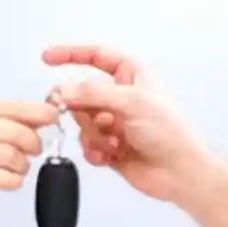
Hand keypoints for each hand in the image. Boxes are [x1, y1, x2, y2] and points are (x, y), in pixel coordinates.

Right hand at [0, 100, 59, 226]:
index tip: (54, 119)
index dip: (42, 114)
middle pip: (19, 132)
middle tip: (34, 151)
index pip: (16, 107)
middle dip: (34, 144)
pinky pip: (3, 178)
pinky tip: (10, 181)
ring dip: (23, 166)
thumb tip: (40, 119)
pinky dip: (13, 181)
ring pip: (13, 156)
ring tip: (18, 169)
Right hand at [42, 45, 217, 202]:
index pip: (96, 56)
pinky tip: (111, 155)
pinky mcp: (110, 146)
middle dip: (81, 109)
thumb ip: (93, 93)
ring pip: (82, 121)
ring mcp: (115, 122)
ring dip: (93, 134)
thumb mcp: (132, 102)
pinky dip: (95, 150)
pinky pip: (87, 144)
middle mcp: (121, 97)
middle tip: (85, 117)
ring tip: (113, 142)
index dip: (71, 54)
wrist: (180, 172)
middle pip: (81, 93)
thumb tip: (64, 90)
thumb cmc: (170, 132)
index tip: (48, 58)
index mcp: (131, 76)